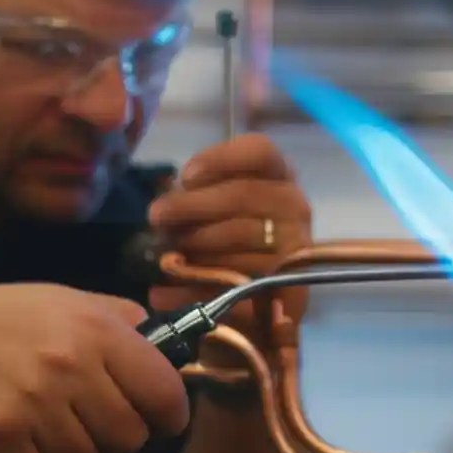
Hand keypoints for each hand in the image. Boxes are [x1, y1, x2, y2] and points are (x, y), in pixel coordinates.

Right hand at [0, 284, 188, 452]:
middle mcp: (70, 360)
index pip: (163, 386)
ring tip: (34, 429)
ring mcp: (34, 400)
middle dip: (109, 438)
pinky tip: (4, 443)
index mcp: (92, 324)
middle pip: (129, 435)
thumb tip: (155, 333)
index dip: (168, 413)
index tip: (160, 422)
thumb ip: (106, 314)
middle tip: (80, 424)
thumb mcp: (48, 297)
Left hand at [146, 134, 312, 340]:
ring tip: (164, 258)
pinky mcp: (289, 291)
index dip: (220, 160)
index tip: (185, 177)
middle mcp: (295, 206)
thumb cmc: (228, 235)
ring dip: (194, 248)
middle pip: (243, 195)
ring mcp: (295, 249)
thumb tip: (165, 204)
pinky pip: (235, 286)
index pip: (259, 152)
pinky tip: (162, 294)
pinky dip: (192, 290)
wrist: (259, 300)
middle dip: (192, 206)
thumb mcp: (216, 205)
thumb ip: (194, 195)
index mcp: (279, 175)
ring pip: (239, 239)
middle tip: (157, 217)